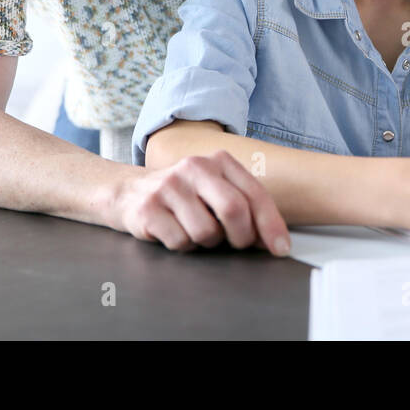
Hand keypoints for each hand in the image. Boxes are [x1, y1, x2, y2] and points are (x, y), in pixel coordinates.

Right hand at [111, 150, 290, 255]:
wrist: (129, 192)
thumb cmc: (184, 197)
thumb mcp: (215, 190)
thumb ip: (244, 206)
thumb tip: (274, 239)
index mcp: (218, 161)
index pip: (254, 194)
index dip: (271, 225)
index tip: (281, 248)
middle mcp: (194, 167)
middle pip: (234, 210)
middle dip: (241, 237)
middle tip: (236, 245)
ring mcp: (169, 186)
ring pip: (206, 233)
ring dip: (206, 243)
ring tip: (194, 230)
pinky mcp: (148, 208)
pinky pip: (180, 242)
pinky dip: (182, 246)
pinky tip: (174, 232)